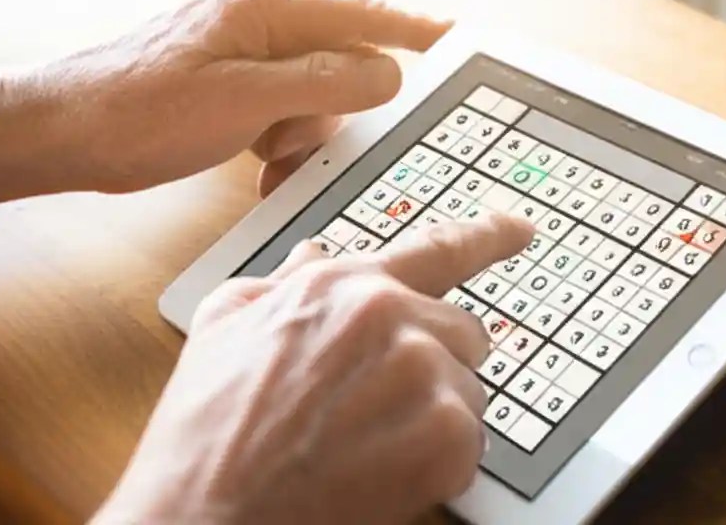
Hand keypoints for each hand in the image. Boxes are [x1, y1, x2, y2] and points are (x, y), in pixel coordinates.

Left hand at [22, 0, 450, 194]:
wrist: (60, 135)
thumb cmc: (137, 114)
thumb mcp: (244, 101)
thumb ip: (322, 81)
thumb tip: (385, 70)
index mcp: (262, 9)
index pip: (356, 12)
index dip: (409, 28)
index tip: (452, 38)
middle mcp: (254, 20)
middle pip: (336, 57)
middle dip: (331, 108)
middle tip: (296, 142)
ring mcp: (238, 51)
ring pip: (309, 90)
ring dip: (299, 132)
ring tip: (262, 157)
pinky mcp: (224, 82)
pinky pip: (278, 107)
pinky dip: (277, 139)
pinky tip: (254, 163)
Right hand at [94, 214, 533, 524]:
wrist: (206, 517)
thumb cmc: (207, 433)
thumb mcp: (224, 329)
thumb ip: (281, 284)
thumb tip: (314, 255)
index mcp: (341, 286)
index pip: (436, 249)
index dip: (488, 236)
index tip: (520, 230)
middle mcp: (389, 316)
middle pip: (462, 331)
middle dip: (432, 364)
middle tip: (377, 407)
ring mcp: (422, 373)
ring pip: (469, 389)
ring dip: (432, 417)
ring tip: (364, 445)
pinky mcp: (446, 435)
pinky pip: (472, 441)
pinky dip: (437, 464)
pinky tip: (379, 474)